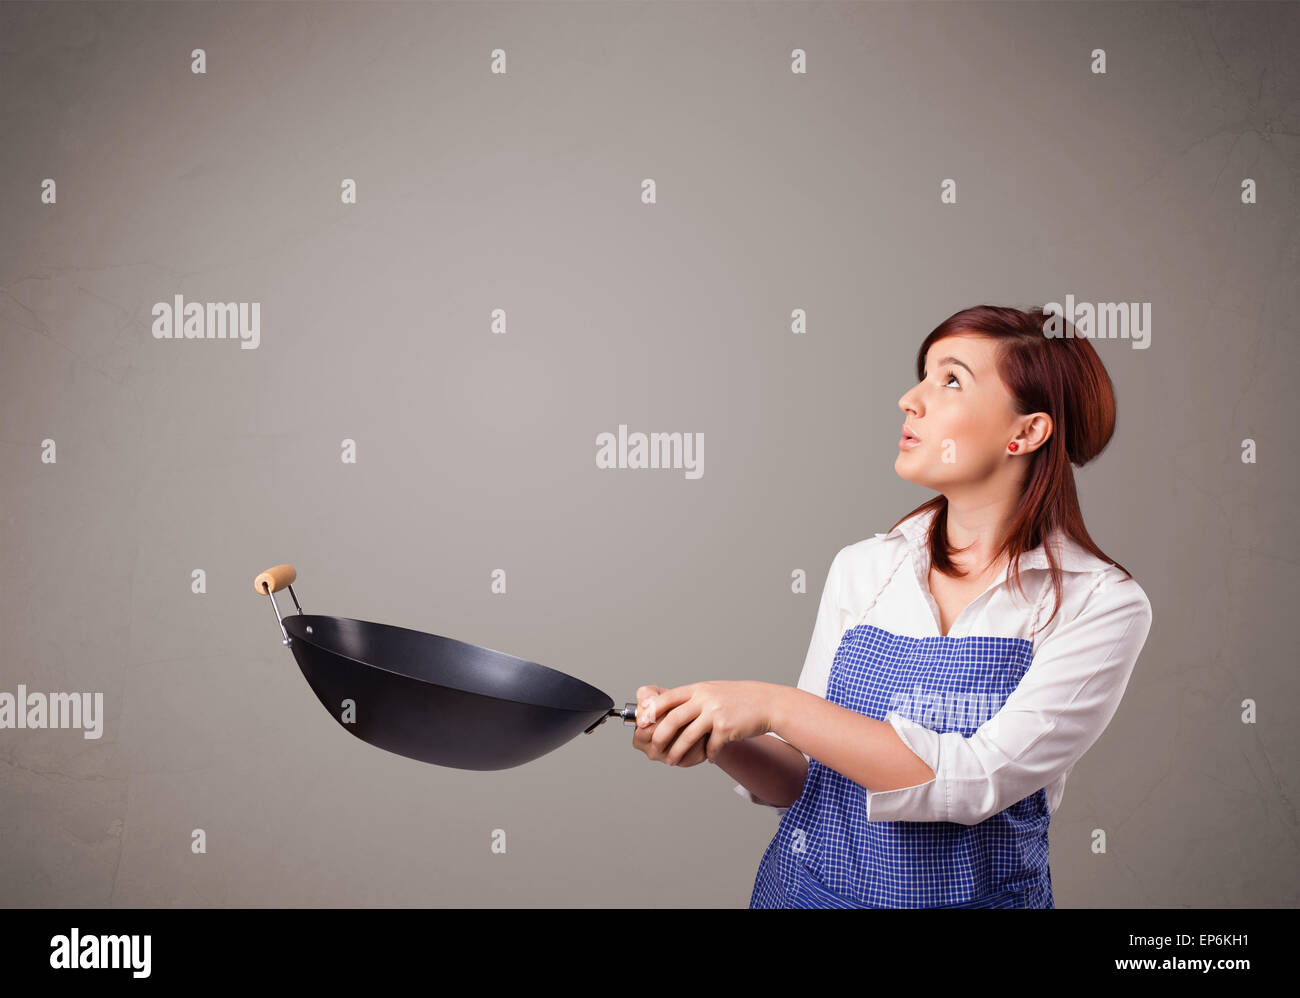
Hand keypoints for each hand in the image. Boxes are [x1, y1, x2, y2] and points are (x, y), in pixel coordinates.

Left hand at [637, 681, 777, 765]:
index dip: (651, 711)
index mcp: (698, 689)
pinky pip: (710, 746)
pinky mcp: (726, 728)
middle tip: (654, 748)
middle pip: (673, 719)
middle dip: (660, 736)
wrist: (767, 703)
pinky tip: (708, 759)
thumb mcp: (713, 692)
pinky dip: (707, 755)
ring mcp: (715, 713)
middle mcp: (704, 699)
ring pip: (688, 736)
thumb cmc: (739, 699)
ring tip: (671, 761)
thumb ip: (693, 699)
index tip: (642, 723)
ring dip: (677, 752)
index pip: (667, 698)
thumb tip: (668, 709)